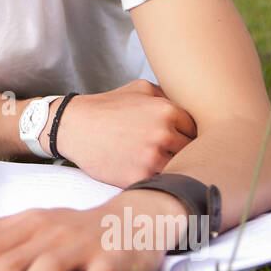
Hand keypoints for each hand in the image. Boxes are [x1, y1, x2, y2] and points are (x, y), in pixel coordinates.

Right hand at [48, 80, 196, 186]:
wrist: (73, 127)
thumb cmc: (107, 107)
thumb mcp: (139, 89)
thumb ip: (168, 95)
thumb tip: (190, 106)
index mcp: (168, 111)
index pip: (197, 129)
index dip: (188, 135)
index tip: (178, 138)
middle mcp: (163, 133)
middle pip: (192, 150)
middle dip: (182, 151)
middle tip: (169, 151)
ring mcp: (152, 157)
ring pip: (180, 168)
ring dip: (173, 167)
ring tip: (159, 163)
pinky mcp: (139, 176)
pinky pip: (161, 181)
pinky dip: (157, 179)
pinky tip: (147, 171)